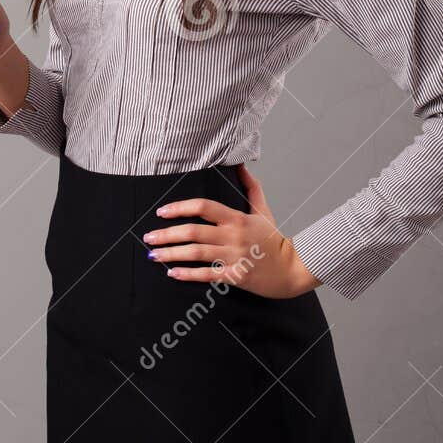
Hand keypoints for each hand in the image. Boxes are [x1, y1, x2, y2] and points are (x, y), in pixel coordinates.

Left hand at [141, 164, 321, 298]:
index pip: (203, 207)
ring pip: (196, 253)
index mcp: (237, 218)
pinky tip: (173, 273)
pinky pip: (207, 275)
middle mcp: (233, 236)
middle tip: (148, 236)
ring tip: (153, 254)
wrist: (293, 269)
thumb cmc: (274, 239)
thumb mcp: (263, 210)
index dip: (180, 207)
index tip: (161, 211)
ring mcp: (234, 257)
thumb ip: (251, 187)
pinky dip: (188, 274)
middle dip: (167, 234)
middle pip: (193, 232)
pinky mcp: (236, 276)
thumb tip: (241, 166)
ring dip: (171, 254)